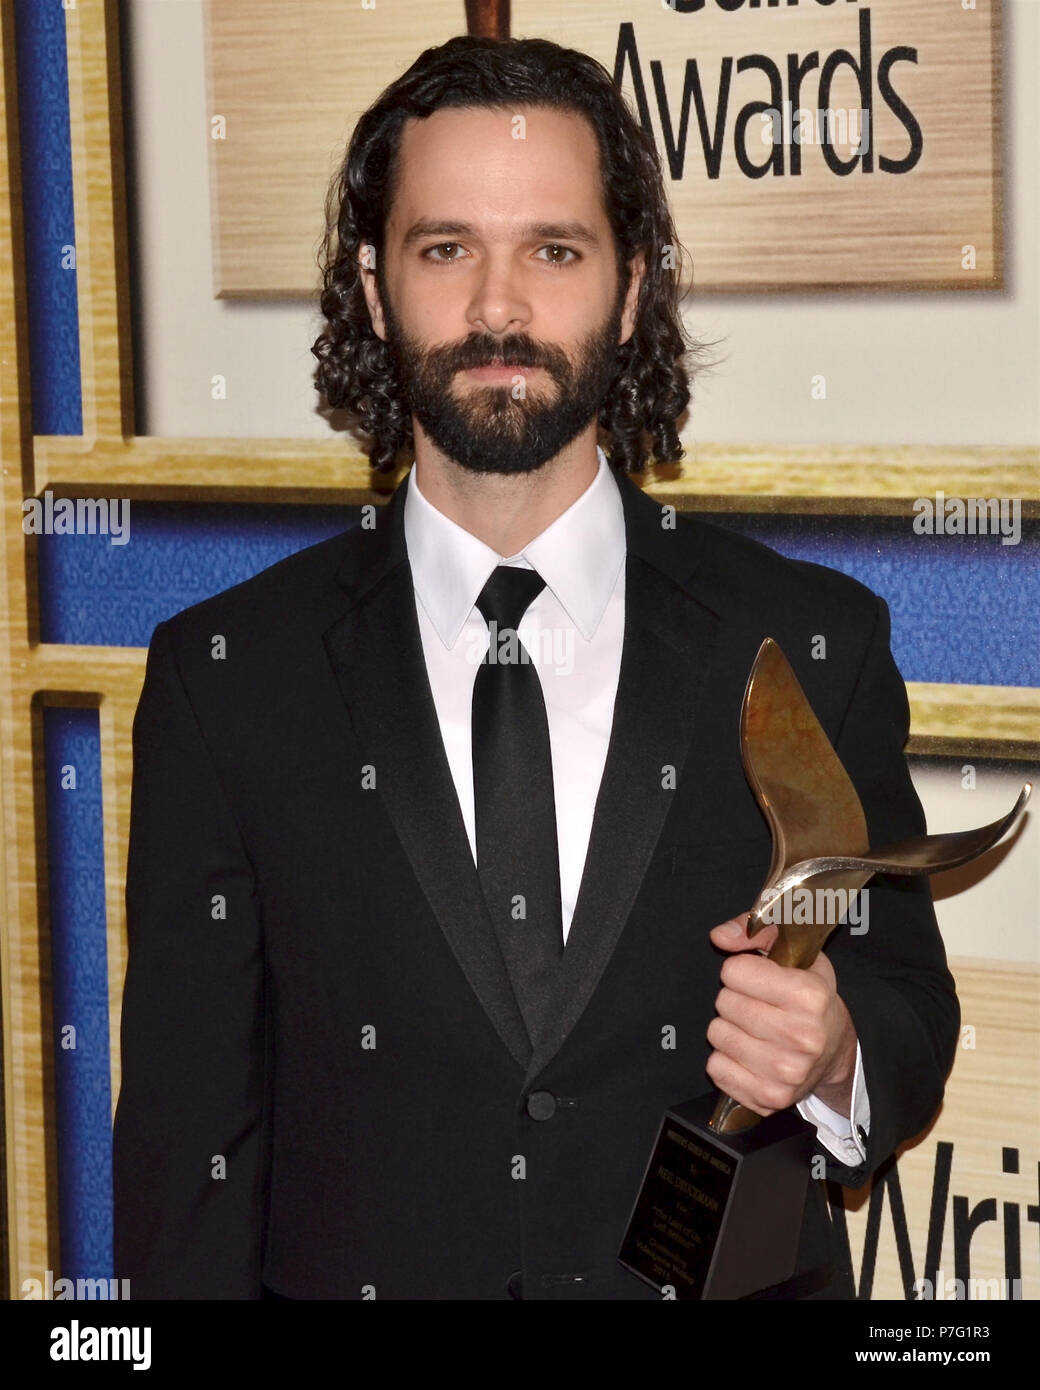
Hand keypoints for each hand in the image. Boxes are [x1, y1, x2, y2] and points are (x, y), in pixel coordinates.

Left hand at [705, 913, 857, 1118]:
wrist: (836, 1050)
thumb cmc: (811, 997)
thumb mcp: (795, 953)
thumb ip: (754, 931)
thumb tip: (719, 937)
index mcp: (809, 996)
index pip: (734, 971)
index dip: (742, 970)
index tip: (758, 978)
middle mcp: (801, 1036)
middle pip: (724, 1002)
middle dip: (735, 998)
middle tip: (759, 1005)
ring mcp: (785, 1072)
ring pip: (717, 1034)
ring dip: (729, 1028)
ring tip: (755, 1028)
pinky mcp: (768, 1097)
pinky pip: (716, 1067)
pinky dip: (726, 1059)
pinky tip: (750, 1054)